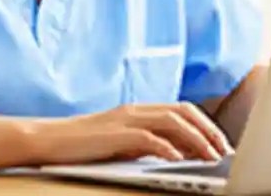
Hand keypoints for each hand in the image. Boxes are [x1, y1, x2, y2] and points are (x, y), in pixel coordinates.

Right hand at [30, 102, 233, 164]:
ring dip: (196, 139)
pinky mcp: (114, 134)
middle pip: (183, 112)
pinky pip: (148, 138)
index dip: (205, 125)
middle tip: (223, 151)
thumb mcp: (120, 143)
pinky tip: (178, 160)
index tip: (220, 144)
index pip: (181, 110)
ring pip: (172, 121)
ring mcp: (125, 119)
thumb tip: (178, 153)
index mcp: (138, 110)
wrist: (47, 140)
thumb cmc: (82, 145)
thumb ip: (146, 143)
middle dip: (208, 130)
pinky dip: (167, 148)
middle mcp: (135, 110)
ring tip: (210, 157)